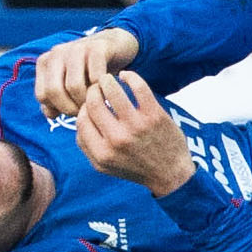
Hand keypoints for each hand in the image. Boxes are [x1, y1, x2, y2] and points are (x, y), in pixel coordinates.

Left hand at [32, 24, 140, 120]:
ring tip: (96, 102)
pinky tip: (106, 89)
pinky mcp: (97, 48)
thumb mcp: (68, 84)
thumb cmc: (88, 71)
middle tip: (85, 111)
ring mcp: (76, 48)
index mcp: (45, 62)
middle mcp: (56, 53)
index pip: (42, 95)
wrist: (114, 46)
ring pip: (74, 86)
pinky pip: (95, 77)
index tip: (73, 110)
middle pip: (54, 91)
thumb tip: (50, 113)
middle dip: (71, 108)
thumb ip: (55, 100)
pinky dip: (102, 89)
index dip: (58, 109)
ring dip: (87, 101)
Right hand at [74, 70, 195, 194]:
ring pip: (112, 89)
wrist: (172, 175)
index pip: (81, 119)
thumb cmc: (136, 167)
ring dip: (107, 80)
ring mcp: (137, 126)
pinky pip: (138, 86)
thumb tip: (78, 119)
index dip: (83, 107)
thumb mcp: (104, 166)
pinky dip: (130, 76)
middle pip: (93, 102)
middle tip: (97, 87)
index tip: (90, 103)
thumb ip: (86, 145)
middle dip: (92, 90)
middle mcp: (118, 139)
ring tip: (108, 80)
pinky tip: (126, 76)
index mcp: (103, 153)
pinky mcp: (154, 115)